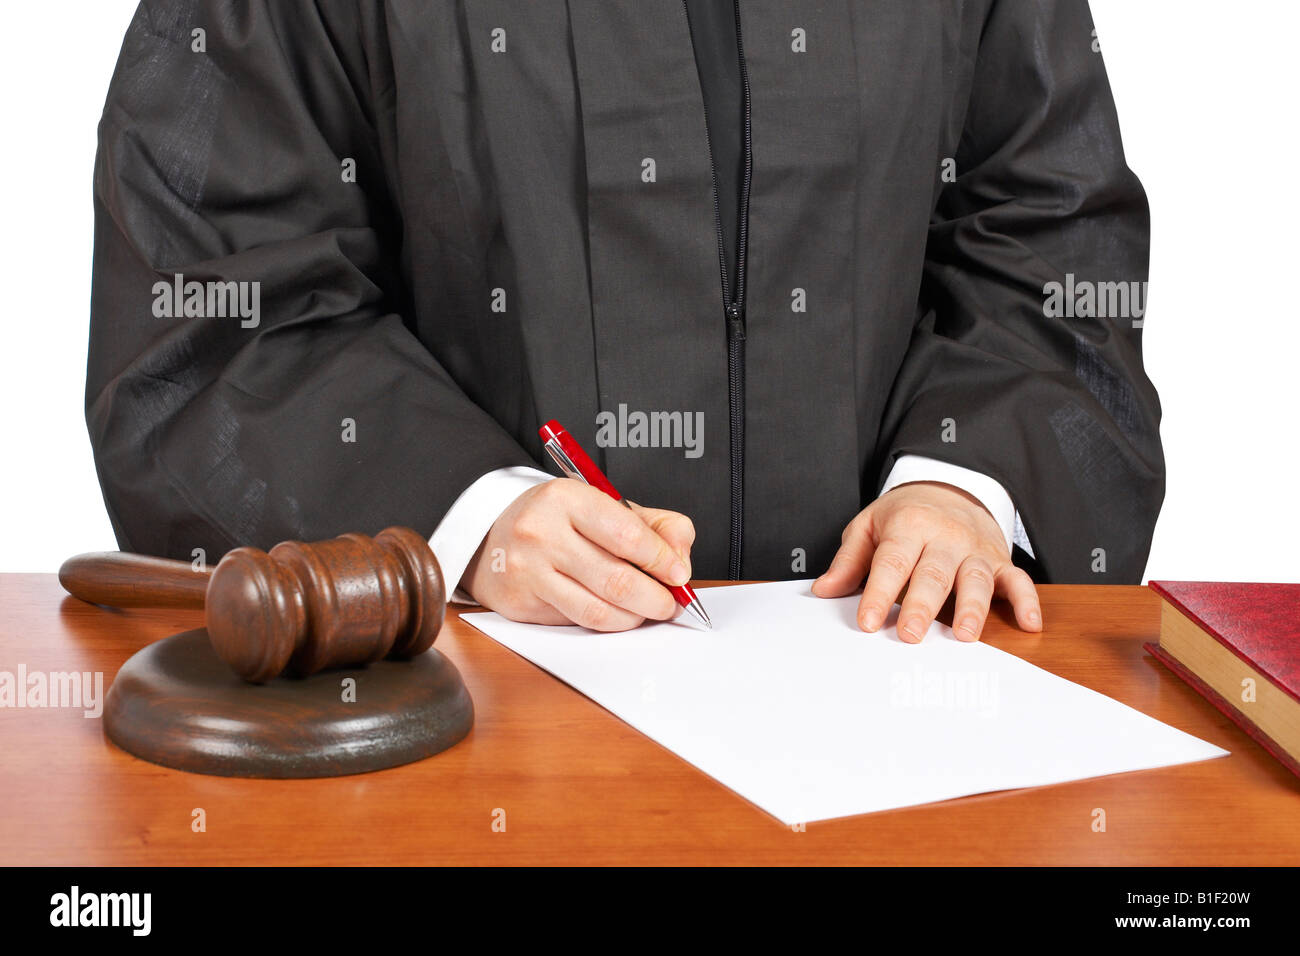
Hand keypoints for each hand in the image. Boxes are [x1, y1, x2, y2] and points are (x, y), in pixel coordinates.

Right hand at [462, 479, 694, 630]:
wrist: (493, 537)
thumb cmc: (560, 521)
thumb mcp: (605, 505)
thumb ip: (655, 525)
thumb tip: (681, 560)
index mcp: (566, 498)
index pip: (626, 535)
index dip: (661, 560)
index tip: (679, 574)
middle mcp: (541, 532)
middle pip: (616, 580)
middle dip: (655, 599)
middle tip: (670, 604)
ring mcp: (527, 571)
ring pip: (598, 611)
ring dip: (633, 618)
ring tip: (646, 611)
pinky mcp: (520, 604)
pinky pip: (576, 622)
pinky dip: (606, 623)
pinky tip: (615, 613)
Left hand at [811, 481, 1041, 641]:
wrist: (950, 488)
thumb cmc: (905, 515)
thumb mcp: (869, 526)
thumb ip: (849, 561)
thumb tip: (824, 590)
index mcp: (908, 526)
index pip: (891, 562)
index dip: (879, 594)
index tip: (868, 622)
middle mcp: (944, 537)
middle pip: (933, 573)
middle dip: (922, 605)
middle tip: (910, 635)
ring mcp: (974, 549)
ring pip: (975, 579)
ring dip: (972, 608)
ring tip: (963, 635)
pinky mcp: (998, 560)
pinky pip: (1018, 580)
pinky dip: (1027, 602)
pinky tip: (1029, 624)